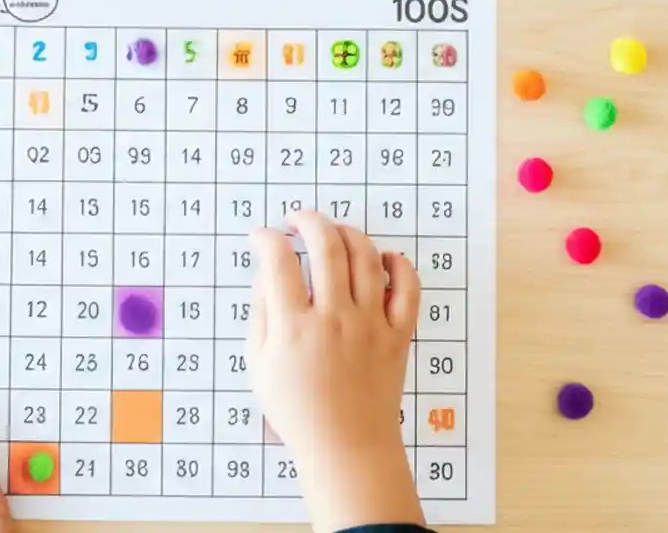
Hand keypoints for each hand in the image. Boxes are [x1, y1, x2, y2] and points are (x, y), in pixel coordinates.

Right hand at [248, 211, 423, 531]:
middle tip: (298, 219)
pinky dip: (398, 265)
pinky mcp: (397, 335)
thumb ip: (260, 315)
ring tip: (334, 233)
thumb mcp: (259, 366)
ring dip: (347, 233)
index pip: (278, 262)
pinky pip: (408, 289)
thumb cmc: (298, 411)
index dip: (265, 239)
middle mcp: (334, 319)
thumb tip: (265, 275)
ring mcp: (370, 324)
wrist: (346, 447)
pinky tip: (384, 258)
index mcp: (294, 328)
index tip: (261, 236)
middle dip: (309, 220)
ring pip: (365, 257)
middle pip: (326, 247)